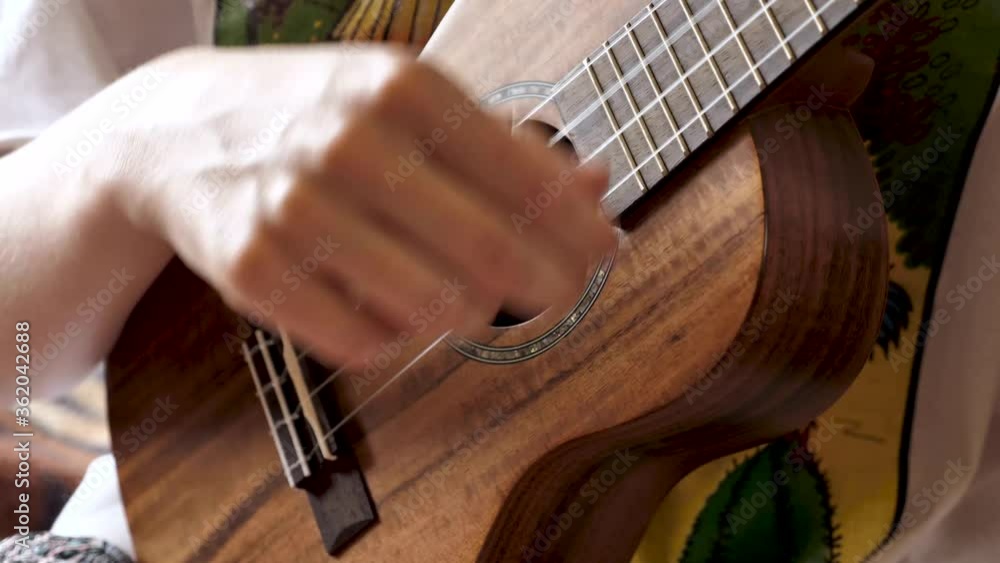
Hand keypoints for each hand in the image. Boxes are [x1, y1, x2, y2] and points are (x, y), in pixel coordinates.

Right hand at [106, 45, 615, 365]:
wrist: (173, 132)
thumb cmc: (313, 117)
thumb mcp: (404, 102)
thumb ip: (502, 146)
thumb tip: (595, 186)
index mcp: (403, 88)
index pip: (526, 179)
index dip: (579, 231)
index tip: (605, 256)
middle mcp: (352, 142)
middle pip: (492, 250)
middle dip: (547, 286)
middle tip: (559, 295)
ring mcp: (297, 209)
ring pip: (435, 307)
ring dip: (469, 313)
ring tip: (465, 297)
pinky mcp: (255, 273)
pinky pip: (366, 342)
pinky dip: (392, 335)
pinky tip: (387, 308)